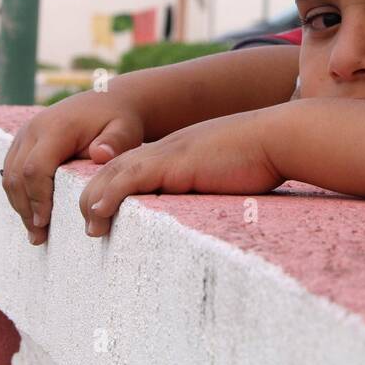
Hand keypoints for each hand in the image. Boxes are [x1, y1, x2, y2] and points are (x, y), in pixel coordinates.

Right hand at [2, 91, 145, 244]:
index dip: (37, 199)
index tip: (45, 223)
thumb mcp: (125, 131)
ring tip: (34, 232)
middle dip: (25, 208)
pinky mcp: (23, 140)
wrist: (108, 101)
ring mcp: (25, 133)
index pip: (35, 168)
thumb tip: (100, 155)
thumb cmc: (118, 121)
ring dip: (19, 204)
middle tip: (38, 237)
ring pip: (8, 174)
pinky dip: (17, 193)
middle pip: (16, 175)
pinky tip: (31, 214)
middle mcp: (34, 128)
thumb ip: (115, 143)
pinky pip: (10, 169)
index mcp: (56, 127)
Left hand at [79, 108, 286, 236]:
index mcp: (174, 153)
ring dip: (94, 200)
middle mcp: (164, 150)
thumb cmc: (260, 159)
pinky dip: (110, 195)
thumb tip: (213, 218)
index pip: (131, 168)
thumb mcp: (224, 177)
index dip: (112, 188)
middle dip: (94, 195)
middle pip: (113, 169)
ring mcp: (166, 154)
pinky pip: (131, 178)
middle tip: (89, 225)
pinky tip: (98, 213)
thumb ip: (208, 190)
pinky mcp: (173, 162)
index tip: (102, 213)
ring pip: (114, 174)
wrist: (275, 137)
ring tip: (89, 227)